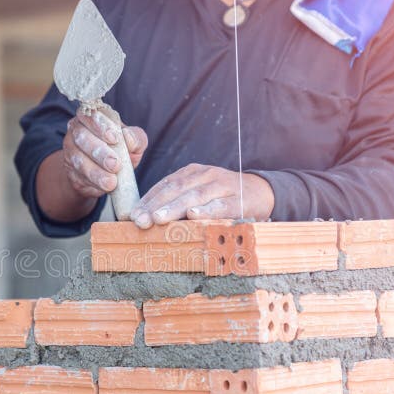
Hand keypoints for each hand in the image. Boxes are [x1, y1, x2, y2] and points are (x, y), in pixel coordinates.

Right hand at [62, 108, 147, 198]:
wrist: (104, 174)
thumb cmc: (120, 151)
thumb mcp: (133, 144)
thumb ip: (136, 138)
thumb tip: (129, 138)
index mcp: (91, 117)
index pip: (91, 115)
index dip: (101, 126)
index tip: (114, 138)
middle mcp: (76, 131)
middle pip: (82, 137)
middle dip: (99, 151)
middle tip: (114, 164)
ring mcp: (70, 152)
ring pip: (78, 160)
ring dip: (95, 172)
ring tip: (111, 182)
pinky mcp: (70, 172)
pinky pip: (78, 177)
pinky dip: (92, 183)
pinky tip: (103, 188)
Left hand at [130, 163, 274, 228]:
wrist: (261, 191)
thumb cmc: (222, 197)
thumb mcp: (199, 193)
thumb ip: (177, 201)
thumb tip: (146, 219)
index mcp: (192, 173)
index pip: (164, 185)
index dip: (147, 200)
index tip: (131, 215)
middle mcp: (205, 175)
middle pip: (176, 189)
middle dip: (155, 205)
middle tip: (139, 220)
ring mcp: (222, 186)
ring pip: (194, 196)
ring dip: (174, 208)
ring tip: (158, 219)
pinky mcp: (237, 200)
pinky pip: (220, 205)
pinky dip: (206, 210)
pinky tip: (193, 215)